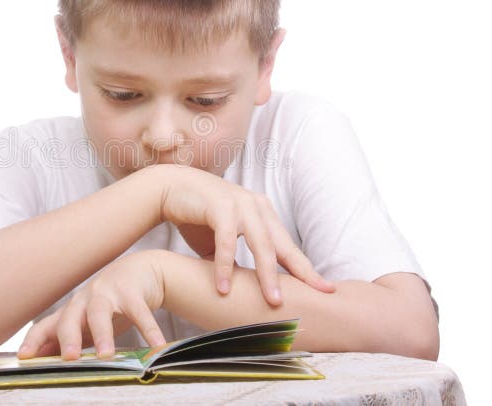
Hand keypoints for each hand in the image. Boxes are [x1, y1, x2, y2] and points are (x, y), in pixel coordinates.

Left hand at [18, 250, 167, 360]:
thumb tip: (43, 360)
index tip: (24, 358)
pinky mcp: (132, 292)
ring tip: (106, 356)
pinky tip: (157, 346)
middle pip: (70, 317)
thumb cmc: (110, 302)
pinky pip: (140, 312)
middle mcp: (85, 300)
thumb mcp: (89, 321)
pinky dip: (149, 330)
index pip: (46, 326)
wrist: (141, 271)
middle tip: (69, 358)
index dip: (34, 341)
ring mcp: (108, 293)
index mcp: (72, 310)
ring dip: (102, 334)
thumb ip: (71, 339)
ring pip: (100, 313)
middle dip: (67, 337)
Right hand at [150, 164, 334, 305]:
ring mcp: (240, 204)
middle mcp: (256, 206)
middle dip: (300, 272)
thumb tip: (243, 290)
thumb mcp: (220, 241)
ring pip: (261, 244)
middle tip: (316, 295)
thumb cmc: (196, 215)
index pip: (287, 246)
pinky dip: (226, 265)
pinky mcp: (220, 206)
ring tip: (273, 301)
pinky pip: (226, 241)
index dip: (304, 268)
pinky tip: (223, 288)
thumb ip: (235, 261)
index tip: (324, 289)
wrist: (167, 188)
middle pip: (282, 246)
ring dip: (267, 274)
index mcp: (262, 213)